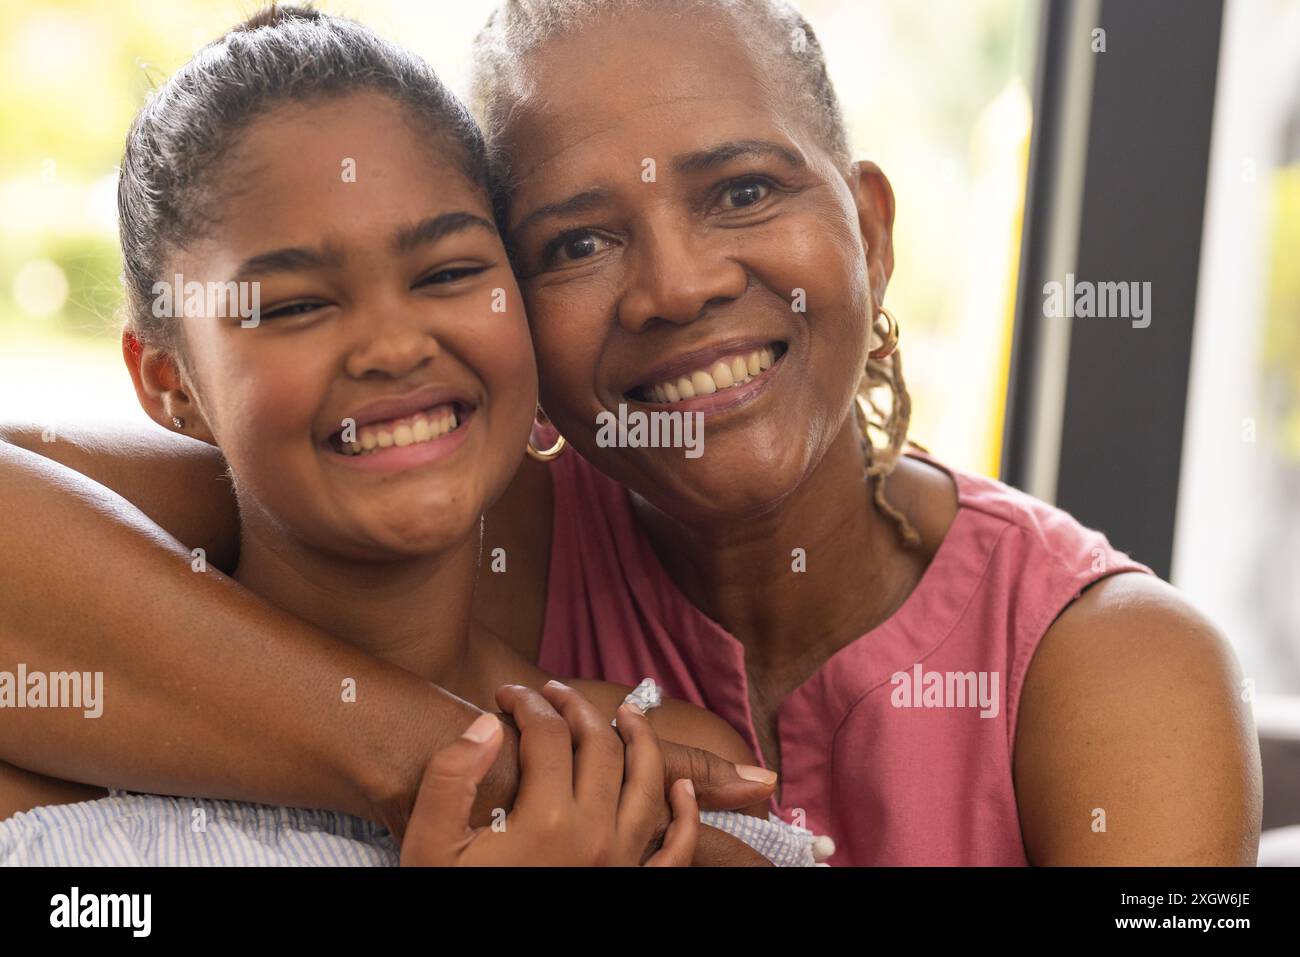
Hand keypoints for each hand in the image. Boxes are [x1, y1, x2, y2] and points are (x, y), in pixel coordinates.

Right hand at [400, 682, 698, 865]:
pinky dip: (685, 814)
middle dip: (576, 708)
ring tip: (627, 712)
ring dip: (642, 739)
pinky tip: (682, 787)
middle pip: (601, 746)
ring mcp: (622, 863)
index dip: (526, 702)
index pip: (547, 734)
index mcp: (547, 821)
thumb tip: (485, 724)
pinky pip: (677, 848)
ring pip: (648, 782)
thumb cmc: (452, 903)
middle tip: (553, 693)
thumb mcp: (430, 845)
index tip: (507, 695)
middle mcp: (595, 837)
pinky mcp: (635, 888)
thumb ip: (450, 779)